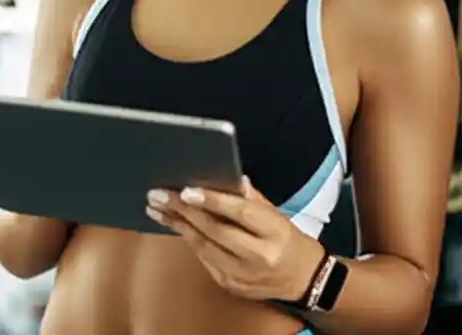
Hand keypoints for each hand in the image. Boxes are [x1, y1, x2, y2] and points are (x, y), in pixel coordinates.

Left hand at [145, 177, 322, 302]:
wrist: (304, 279)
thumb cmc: (286, 240)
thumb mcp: (275, 214)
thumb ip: (249, 197)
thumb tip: (225, 176)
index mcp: (275, 232)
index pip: (240, 213)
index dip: (212, 201)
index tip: (186, 190)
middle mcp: (260, 256)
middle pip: (215, 231)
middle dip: (183, 211)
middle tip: (159, 195)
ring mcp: (244, 275)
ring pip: (204, 247)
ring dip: (178, 226)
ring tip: (157, 208)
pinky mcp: (231, 285)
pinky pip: (204, 260)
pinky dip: (189, 241)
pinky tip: (175, 226)